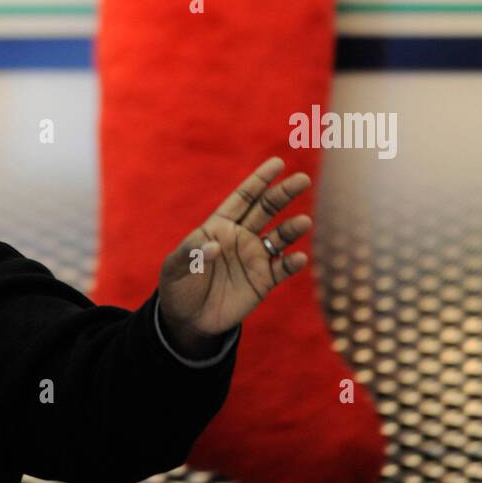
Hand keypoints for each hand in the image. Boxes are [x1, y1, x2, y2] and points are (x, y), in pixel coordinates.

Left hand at [158, 157, 311, 354]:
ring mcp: (254, 258)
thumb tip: (215, 245)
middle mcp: (241, 237)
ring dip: (291, 229)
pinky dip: (292, 263)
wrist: (188, 319)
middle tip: (302, 179)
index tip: (278, 163)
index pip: (243, 197)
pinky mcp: (263, 281)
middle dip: (283, 194)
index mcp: (220, 225)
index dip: (260, 180)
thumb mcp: (177, 266)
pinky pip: (281, 269)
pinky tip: (300, 257)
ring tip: (304, 221)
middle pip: (266, 210)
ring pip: (279, 237)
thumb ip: (193, 252)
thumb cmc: (179, 285)